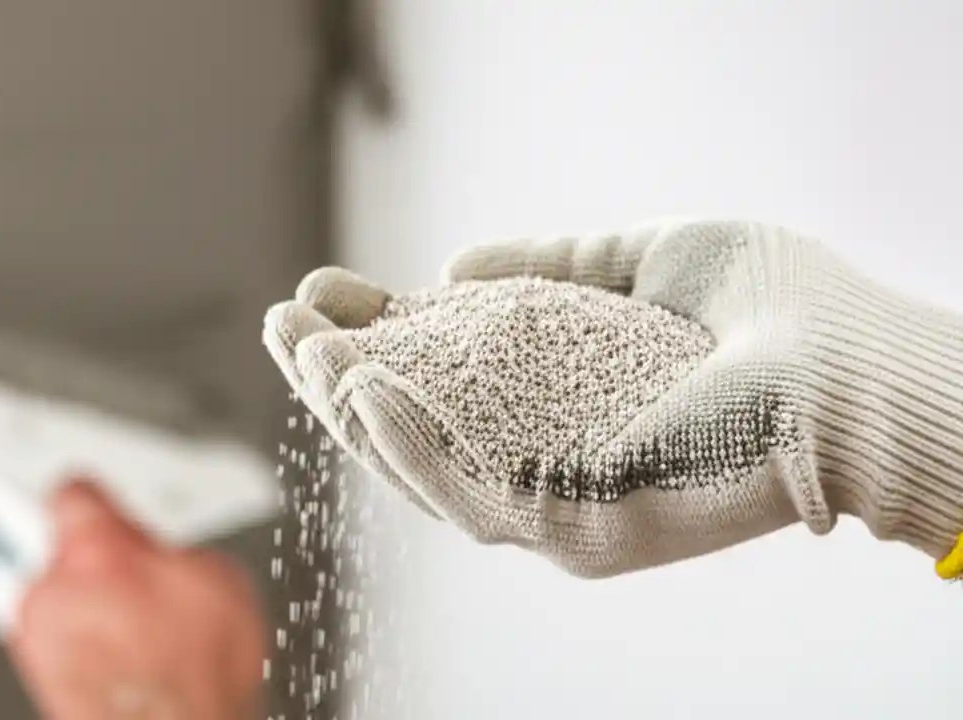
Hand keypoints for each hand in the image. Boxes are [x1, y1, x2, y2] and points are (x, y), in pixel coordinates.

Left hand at [7, 480, 264, 718]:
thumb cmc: (195, 671)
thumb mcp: (216, 579)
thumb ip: (169, 551)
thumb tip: (161, 554)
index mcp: (97, 551)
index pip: (73, 495)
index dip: (94, 502)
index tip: (94, 501)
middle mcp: (54, 590)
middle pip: (69, 555)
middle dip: (102, 567)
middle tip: (141, 589)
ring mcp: (38, 638)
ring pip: (63, 603)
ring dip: (91, 611)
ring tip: (139, 636)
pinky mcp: (38, 674)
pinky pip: (61, 643)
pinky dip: (86, 648)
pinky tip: (125, 663)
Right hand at [264, 219, 962, 576]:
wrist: (857, 361)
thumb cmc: (775, 310)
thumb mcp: (639, 262)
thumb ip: (548, 268)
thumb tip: (448, 272)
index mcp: (560, 404)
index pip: (442, 381)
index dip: (374, 338)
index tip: (323, 292)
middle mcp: (551, 462)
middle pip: (418, 433)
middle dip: (340, 378)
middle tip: (284, 321)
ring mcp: (566, 506)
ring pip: (428, 475)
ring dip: (354, 414)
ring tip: (301, 350)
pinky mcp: (587, 533)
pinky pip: (480, 498)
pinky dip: (415, 450)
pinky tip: (366, 392)